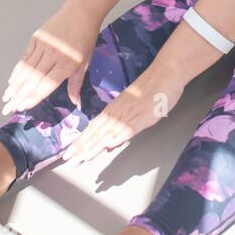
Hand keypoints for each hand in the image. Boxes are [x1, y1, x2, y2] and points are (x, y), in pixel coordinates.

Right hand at [2, 0, 101, 114]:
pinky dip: (17, 70)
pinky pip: (25, 57)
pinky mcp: (37, 38)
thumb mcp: (84, 63)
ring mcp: (43, 46)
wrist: (80, 13)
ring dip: (14, 85)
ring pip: (26, 70)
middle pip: (33, 80)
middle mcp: (53, 56)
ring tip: (6, 97)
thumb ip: (76, 84)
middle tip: (7, 108)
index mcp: (67, 64)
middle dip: (18, 96)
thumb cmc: (85, 40)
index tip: (22, 108)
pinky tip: (11, 81)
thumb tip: (76, 104)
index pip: (47, 85)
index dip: (33, 97)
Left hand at [61, 61, 184, 168]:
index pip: (93, 129)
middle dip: (81, 148)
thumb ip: (121, 123)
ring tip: (81, 158)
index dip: (81, 142)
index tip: (69, 153)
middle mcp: (117, 112)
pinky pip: (127, 129)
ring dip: (94, 146)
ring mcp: (129, 114)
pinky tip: (108, 146)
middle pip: (96, 133)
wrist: (165, 73)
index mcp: (113, 109)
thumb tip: (109, 141)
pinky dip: (117, 138)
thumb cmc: (150, 88)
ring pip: (108, 133)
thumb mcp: (131, 106)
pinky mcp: (143, 117)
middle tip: (69, 160)